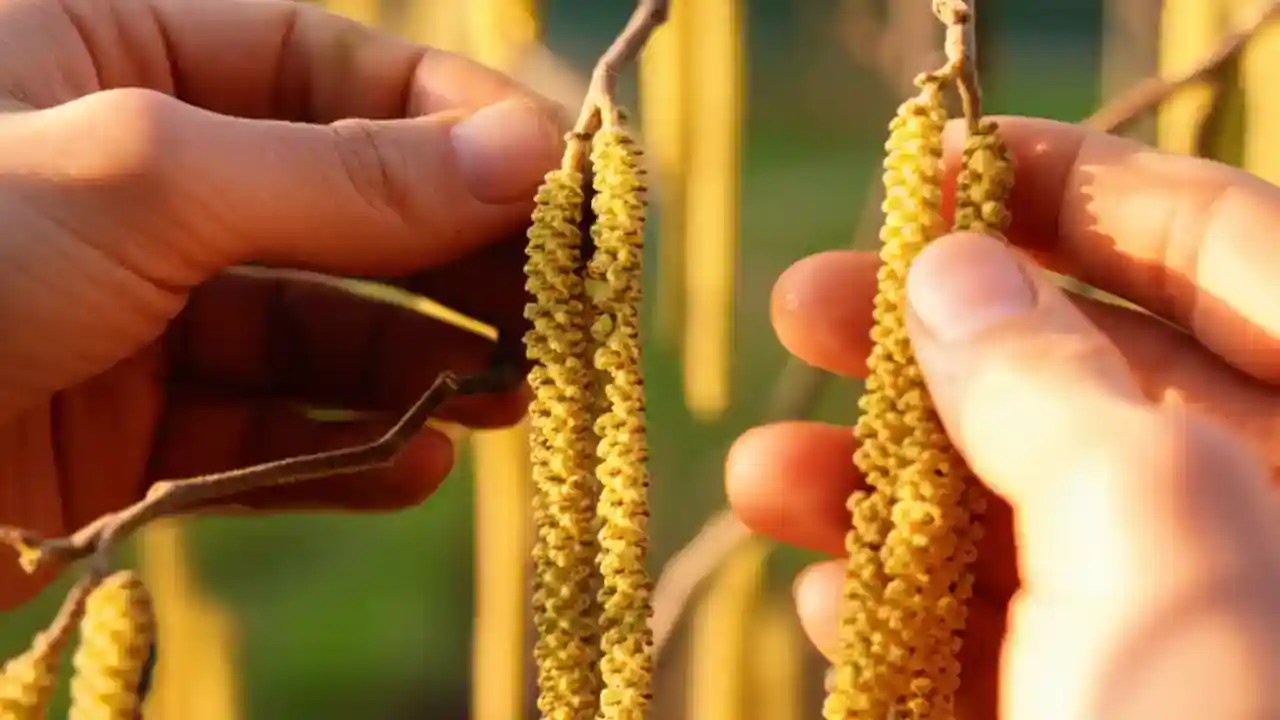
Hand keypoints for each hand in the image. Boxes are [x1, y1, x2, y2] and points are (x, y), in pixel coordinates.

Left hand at [0, 0, 562, 608]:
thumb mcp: (143, 181)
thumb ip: (342, 173)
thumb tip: (523, 151)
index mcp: (119, 56)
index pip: (337, 72)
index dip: (459, 123)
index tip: (564, 185)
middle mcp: (137, 180)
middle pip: (348, 206)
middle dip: (459, 255)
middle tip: (565, 305)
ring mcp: (133, 312)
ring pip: (318, 328)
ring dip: (423, 362)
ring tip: (518, 391)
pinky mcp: (121, 432)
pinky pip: (260, 433)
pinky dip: (343, 451)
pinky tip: (419, 462)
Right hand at [729, 118, 1279, 718]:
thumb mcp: (1147, 540)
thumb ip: (1049, 387)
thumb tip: (950, 271)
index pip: (1226, 247)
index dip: (1081, 185)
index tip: (934, 163)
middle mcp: (1256, 519)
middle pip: (1086, 372)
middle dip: (929, 337)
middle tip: (803, 306)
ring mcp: (1165, 616)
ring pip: (1011, 505)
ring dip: (872, 483)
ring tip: (761, 478)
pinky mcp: (1084, 702)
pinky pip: (988, 629)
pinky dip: (897, 605)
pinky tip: (828, 602)